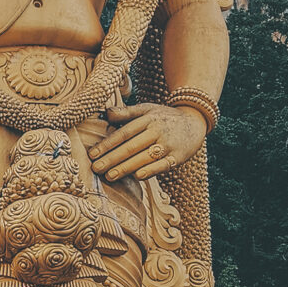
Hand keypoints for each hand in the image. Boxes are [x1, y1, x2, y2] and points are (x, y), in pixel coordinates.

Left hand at [88, 102, 206, 181]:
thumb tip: (106, 113)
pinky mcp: (178, 157)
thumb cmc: (164, 118)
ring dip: (126, 167)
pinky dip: (151, 170)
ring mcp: (168, 144)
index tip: (92, 154)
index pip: (124, 133)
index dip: (107, 144)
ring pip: (145, 157)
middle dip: (112, 158)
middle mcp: (157, 131)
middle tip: (96, 168)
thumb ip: (126, 113)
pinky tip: (137, 176)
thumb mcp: (147, 110)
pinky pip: (163, 165)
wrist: (195, 122)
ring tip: (110, 176)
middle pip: (132, 146)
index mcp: (147, 119)